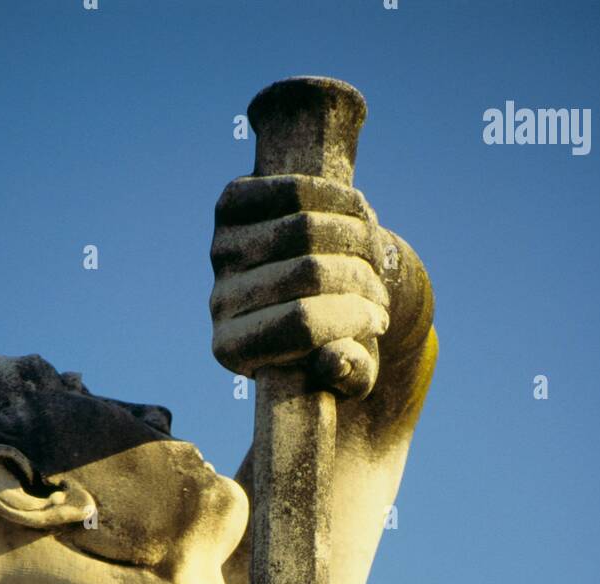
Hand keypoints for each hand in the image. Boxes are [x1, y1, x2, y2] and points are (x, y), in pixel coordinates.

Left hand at [210, 174, 392, 398]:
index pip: (302, 324)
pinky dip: (340, 201)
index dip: (352, 316)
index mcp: (235, 350)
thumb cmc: (330, 343)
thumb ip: (349, 377)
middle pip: (308, 272)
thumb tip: (337, 361)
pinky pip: (295, 190)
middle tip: (380, 294)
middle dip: (360, 278)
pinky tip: (361, 219)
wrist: (305, 293)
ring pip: (307, 226)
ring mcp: (222, 249)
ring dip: (359, 238)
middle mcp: (219, 300)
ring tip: (375, 260)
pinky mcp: (231, 205)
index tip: (381, 320)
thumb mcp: (347, 373)